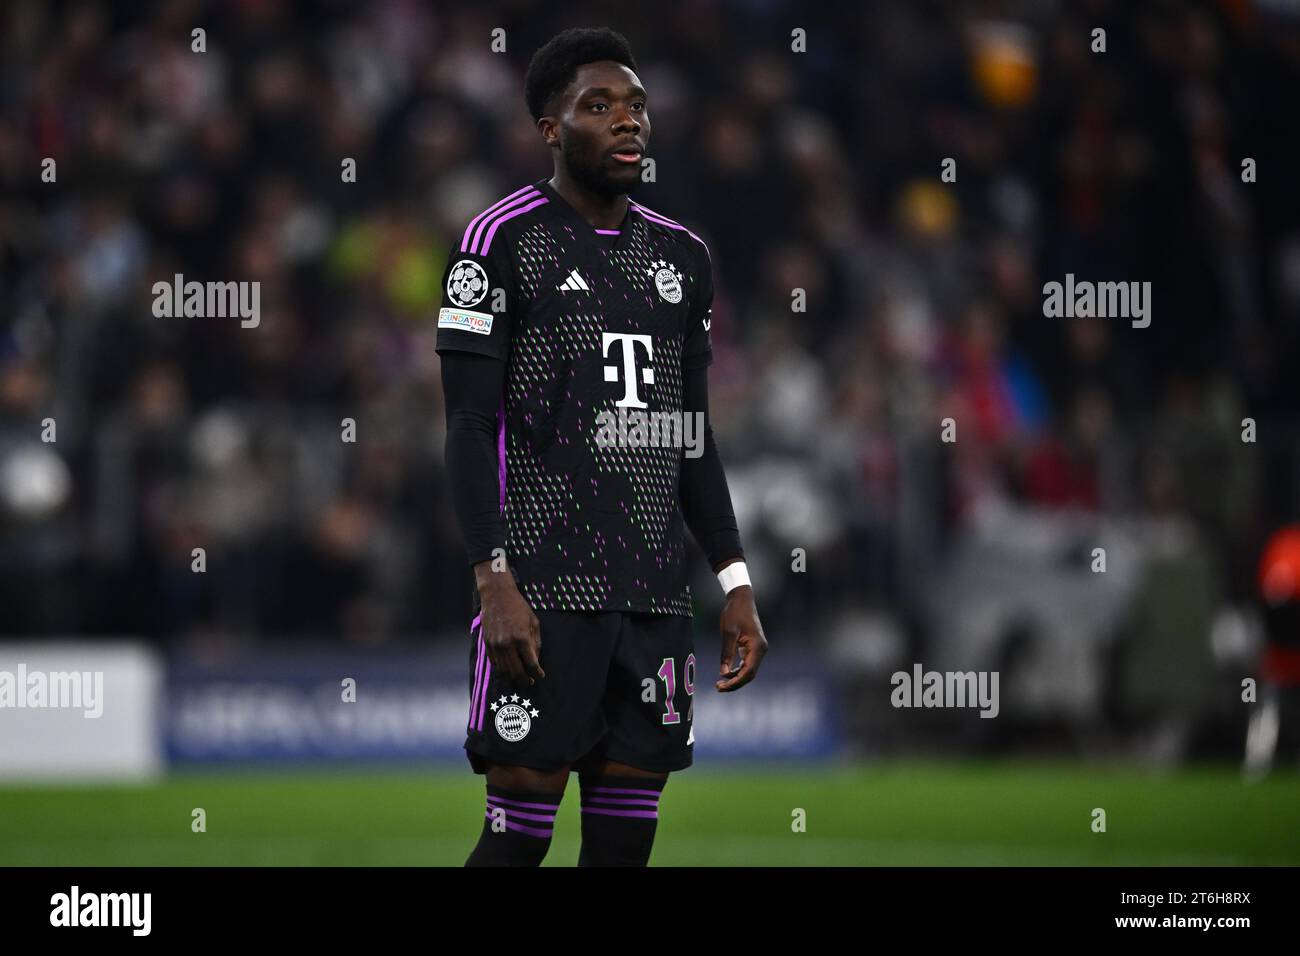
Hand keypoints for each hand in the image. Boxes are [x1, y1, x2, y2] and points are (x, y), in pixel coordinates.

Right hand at [474, 561, 544, 685]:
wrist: (497, 596)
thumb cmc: (518, 607)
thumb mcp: (533, 622)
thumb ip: (536, 642)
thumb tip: (536, 660)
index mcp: (521, 638)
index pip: (531, 664)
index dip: (537, 673)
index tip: (540, 675)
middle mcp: (507, 644)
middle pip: (516, 671)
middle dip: (525, 680)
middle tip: (530, 682)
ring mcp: (495, 645)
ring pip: (504, 670)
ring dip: (513, 678)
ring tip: (520, 679)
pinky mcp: (487, 644)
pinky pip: (495, 663)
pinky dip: (502, 670)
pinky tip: (508, 670)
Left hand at [716, 585, 766, 691]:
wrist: (741, 599)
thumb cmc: (734, 612)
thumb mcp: (728, 632)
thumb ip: (726, 653)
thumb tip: (723, 673)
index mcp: (757, 647)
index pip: (748, 672)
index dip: (735, 682)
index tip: (721, 686)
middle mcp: (761, 650)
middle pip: (749, 674)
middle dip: (735, 683)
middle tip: (718, 688)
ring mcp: (758, 649)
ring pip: (748, 670)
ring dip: (735, 678)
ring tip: (720, 683)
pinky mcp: (752, 647)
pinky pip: (746, 663)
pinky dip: (737, 670)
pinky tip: (726, 674)